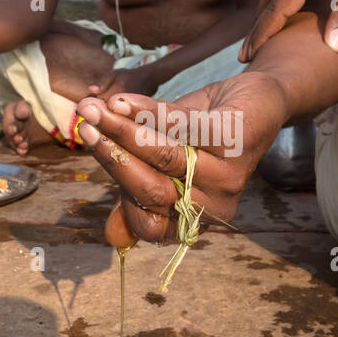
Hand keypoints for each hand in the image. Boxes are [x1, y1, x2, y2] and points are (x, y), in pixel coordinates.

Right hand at [74, 72, 288, 246]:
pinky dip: (147, 111)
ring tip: (94, 109)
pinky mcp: (236, 141)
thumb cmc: (202, 134)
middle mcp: (215, 205)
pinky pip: (182, 127)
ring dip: (122, 130)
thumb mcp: (163, 165)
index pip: (147, 223)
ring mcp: (229, 175)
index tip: (91, 155)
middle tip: (83, 126)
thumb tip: (112, 238)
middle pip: (151, 191)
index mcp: (195, 218)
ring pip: (164, 157)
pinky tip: (122, 101)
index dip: (117, 193)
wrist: (254, 98)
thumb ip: (138, 195)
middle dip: (111, 157)